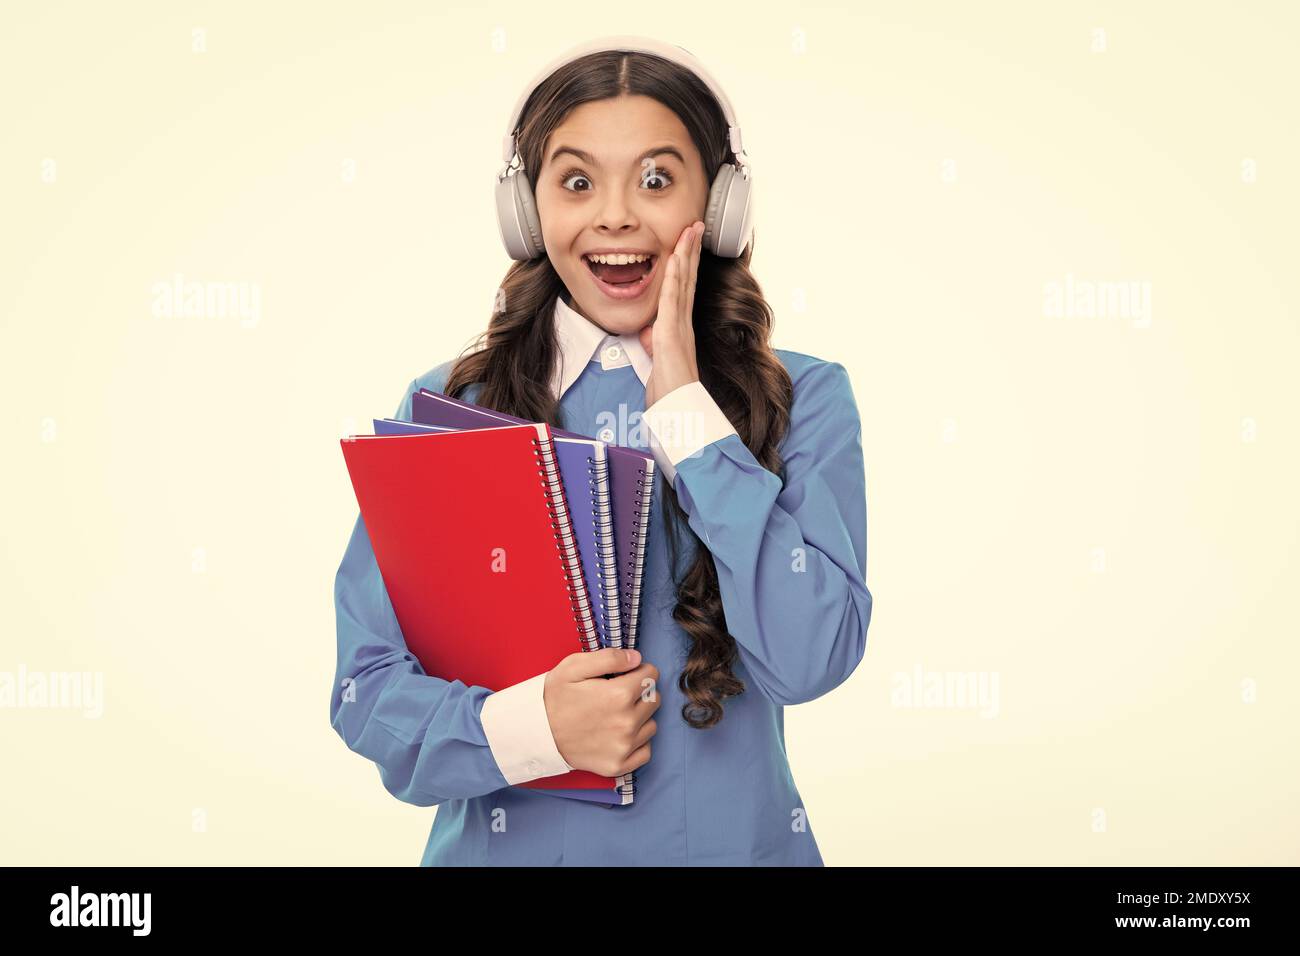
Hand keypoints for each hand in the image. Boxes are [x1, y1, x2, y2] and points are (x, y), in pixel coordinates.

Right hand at [543, 647, 660, 777]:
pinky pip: (646, 752)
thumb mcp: (574, 666)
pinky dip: (638, 743)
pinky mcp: (618, 765)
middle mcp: (626, 723)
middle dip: (642, 693)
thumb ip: (609, 657)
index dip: (640, 671)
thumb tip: (636, 658)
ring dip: (641, 718)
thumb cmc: (554, 698)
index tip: (627, 675)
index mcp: (619, 695)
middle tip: (620, 695)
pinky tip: (620, 735)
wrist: (536, 733)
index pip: (652, 675)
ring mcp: (623, 747)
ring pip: (652, 725)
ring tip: (616, 715)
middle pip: (654, 699)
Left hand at [640, 220, 703, 408]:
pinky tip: (675, 259)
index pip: (683, 289)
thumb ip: (655, 344)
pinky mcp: (671, 334)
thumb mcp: (657, 361)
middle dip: (690, 250)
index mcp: (679, 328)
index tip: (688, 243)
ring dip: (685, 255)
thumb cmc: (669, 391)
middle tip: (695, 226)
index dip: (687, 264)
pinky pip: (671, 301)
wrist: (677, 410)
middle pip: (687, 279)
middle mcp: (682, 323)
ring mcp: (678, 327)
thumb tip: (650, 333)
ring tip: (689, 231)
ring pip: (682, 284)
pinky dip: (674, 278)